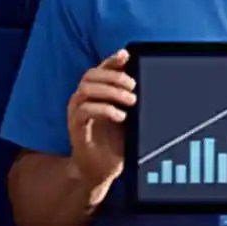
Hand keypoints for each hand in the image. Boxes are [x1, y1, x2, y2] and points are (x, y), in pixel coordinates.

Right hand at [66, 49, 134, 197]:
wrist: (101, 171)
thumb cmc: (117, 141)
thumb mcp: (129, 116)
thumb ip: (133, 99)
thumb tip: (151, 80)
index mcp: (95, 93)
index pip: (99, 68)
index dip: (111, 59)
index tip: (126, 54)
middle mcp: (82, 99)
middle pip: (90, 75)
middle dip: (114, 76)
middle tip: (134, 86)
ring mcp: (77, 113)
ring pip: (85, 90)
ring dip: (110, 91)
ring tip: (130, 101)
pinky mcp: (76, 129)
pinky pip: (84, 111)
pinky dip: (104, 109)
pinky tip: (120, 116)